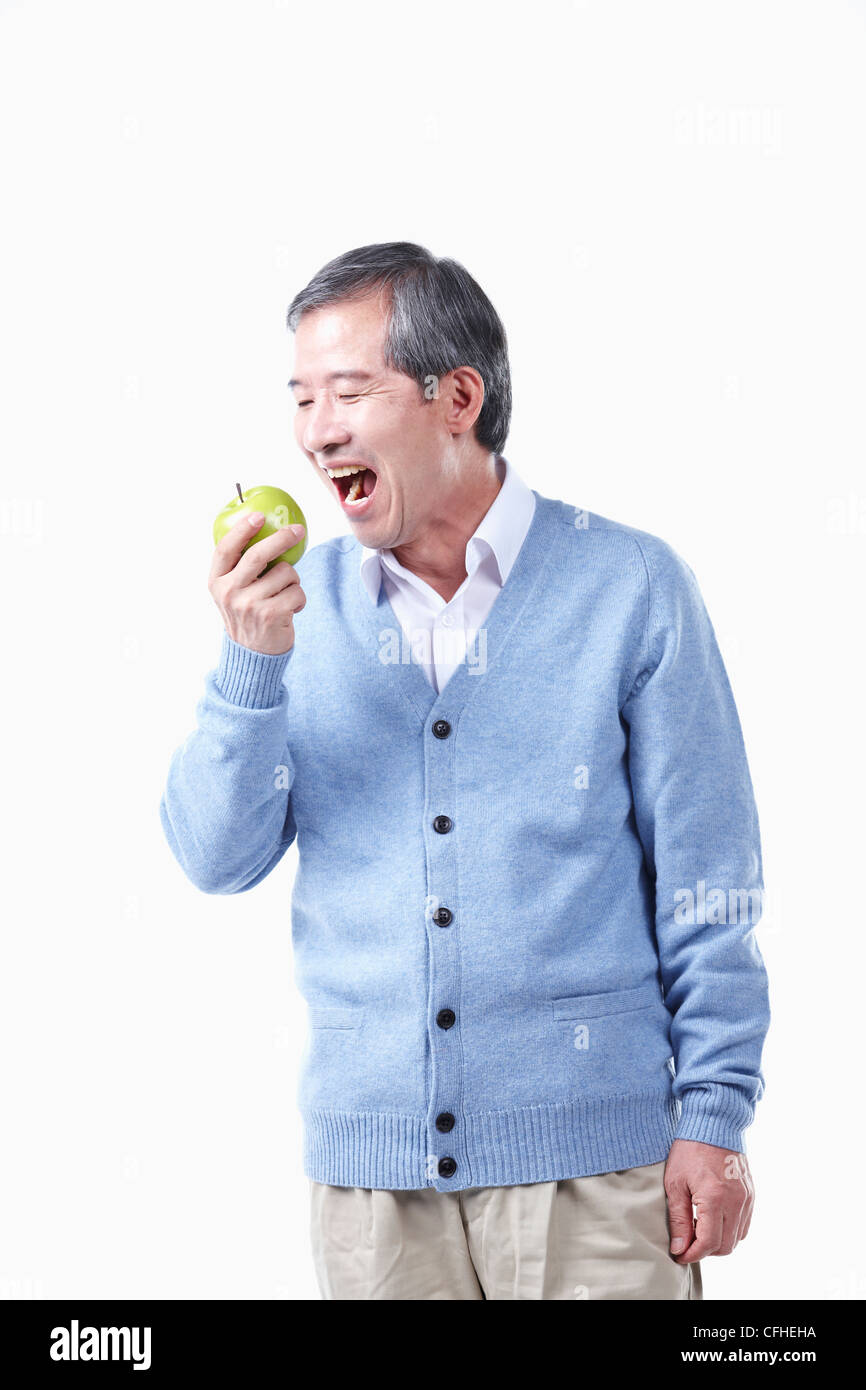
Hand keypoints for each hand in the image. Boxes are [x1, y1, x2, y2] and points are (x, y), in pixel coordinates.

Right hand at [208, 512, 306, 655]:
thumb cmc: (247, 614)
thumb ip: (239, 568)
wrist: (253, 655)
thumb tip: (264, 530)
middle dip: (281, 538)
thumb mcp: (231, 592)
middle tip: (297, 530)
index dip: (242, 530)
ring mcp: (250, 604)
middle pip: (258, 554)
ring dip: (293, 580)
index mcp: (216, 582)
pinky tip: (291, 609)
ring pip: (285, 573)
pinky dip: (300, 598)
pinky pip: (297, 592)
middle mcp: (229, 592)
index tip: (258, 516)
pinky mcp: (271, 615)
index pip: (226, 549)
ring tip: (285, 593)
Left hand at [664, 1138, 753, 1262]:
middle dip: (705, 1250)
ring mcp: (747, 1198)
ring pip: (737, 1238)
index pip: (708, 1243)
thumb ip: (679, 1219)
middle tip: (687, 1241)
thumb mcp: (675, 1183)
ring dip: (718, 1242)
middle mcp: (736, 1201)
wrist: (713, 1124)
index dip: (692, 1254)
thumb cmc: (689, 1150)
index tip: (679, 1254)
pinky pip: (744, 1225)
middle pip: (725, 1246)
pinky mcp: (751, 1195)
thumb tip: (679, 1248)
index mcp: (715, 1198)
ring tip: (698, 1228)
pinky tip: (713, 1219)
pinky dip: (730, 1230)